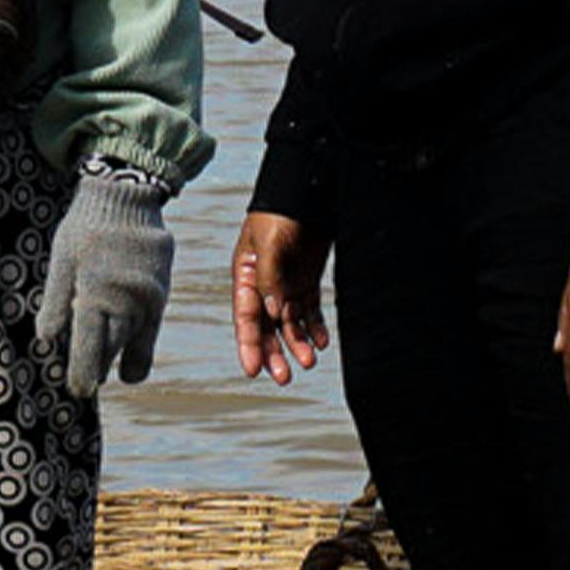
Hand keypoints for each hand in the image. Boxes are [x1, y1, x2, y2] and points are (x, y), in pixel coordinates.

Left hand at [41, 175, 174, 394]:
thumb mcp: (61, 260)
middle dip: (100, 367)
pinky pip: (152, 324)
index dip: (83, 370)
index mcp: (95, 292)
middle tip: (87, 387)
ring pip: (135, 338)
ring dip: (122, 358)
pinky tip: (133, 354)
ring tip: (114, 375)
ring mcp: (148, 295)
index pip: (89, 343)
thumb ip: (55, 301)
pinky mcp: (161, 289)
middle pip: (112, 345)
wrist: (126, 197)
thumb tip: (45, 340)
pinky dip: (142, 342)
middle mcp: (126, 299)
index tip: (79, 392)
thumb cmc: (85, 228)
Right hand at [231, 213, 330, 381]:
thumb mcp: (269, 243)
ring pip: (290, 323)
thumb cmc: (281, 214)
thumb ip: (270, 279)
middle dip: (275, 353)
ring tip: (310, 361)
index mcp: (246, 276)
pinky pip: (309, 310)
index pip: (246, 317)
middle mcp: (264, 285)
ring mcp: (286, 283)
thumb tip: (274, 314)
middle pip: (267, 327)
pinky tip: (323, 343)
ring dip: (298, 343)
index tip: (253, 370)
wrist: (309, 192)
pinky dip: (315, 327)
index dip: (249, 345)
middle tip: (286, 377)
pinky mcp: (306, 280)